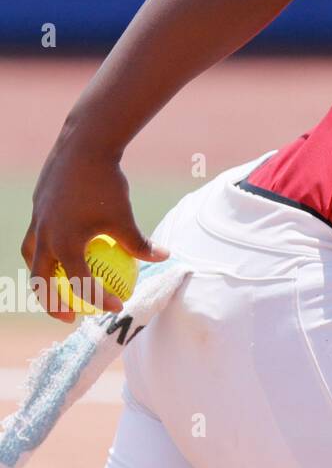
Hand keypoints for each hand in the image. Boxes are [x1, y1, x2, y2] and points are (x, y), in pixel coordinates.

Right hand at [21, 137, 170, 322]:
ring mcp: (36, 224)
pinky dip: (41, 253)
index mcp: (66, 244)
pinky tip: (55, 254)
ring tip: (55, 290)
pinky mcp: (36, 210)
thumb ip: (139, 242)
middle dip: (53, 304)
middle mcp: (45, 238)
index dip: (98, 299)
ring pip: (32, 261)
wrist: (82, 149)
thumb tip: (163, 257)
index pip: (80, 283)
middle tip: (71, 318)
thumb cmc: (105, 185)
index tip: (116, 307)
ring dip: (41, 280)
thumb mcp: (124, 217)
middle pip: (42, 281)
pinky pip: (33, 240)